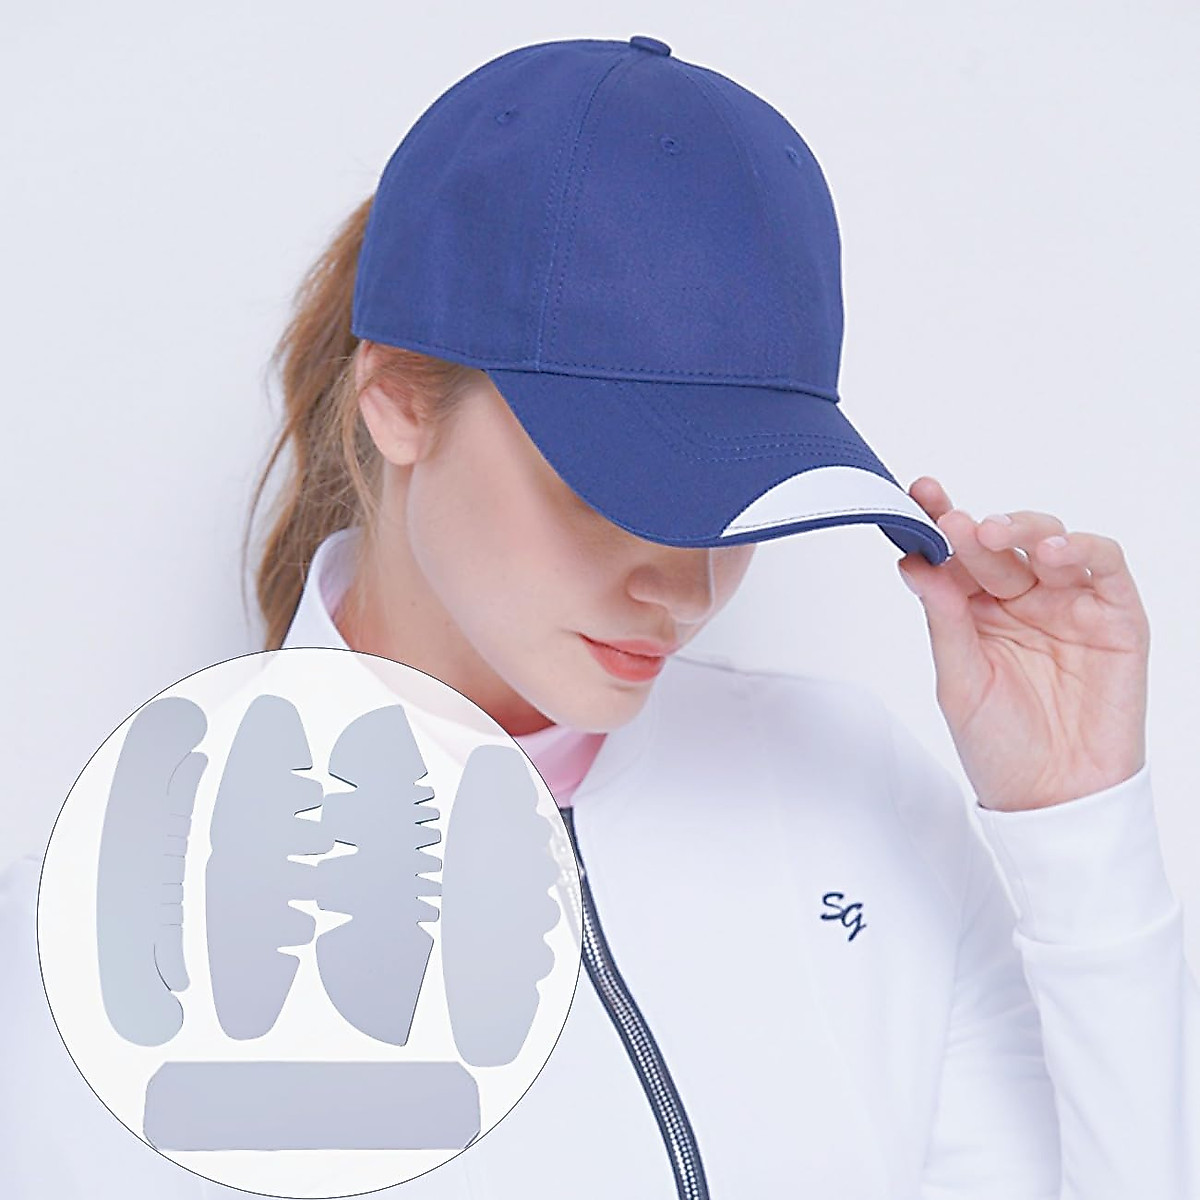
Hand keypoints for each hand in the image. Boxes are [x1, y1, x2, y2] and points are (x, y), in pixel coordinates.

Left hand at [896, 477, 1149, 812]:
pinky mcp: (1116, 618)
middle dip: (975, 528)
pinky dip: (1082, 550)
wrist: (1055, 800)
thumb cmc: (1002, 747)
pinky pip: (1105, 568)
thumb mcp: (959, 681)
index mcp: (977, 611)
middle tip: (956, 523)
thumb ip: (944, 619)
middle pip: (999, 545)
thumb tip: (915, 563)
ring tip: (995, 534)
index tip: (917, 494)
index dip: (938, 521)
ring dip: (1024, 529)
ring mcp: (1069, 605)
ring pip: (1051, 542)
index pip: (956, 555)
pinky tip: (1052, 551)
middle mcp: (1022, 600)